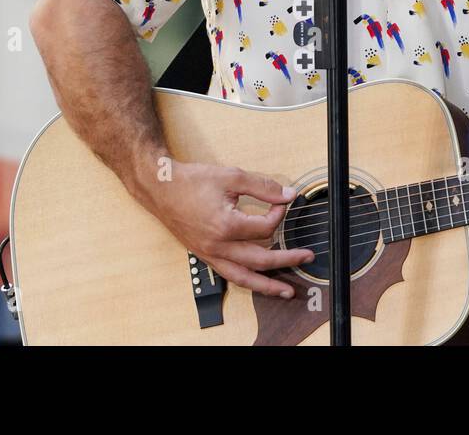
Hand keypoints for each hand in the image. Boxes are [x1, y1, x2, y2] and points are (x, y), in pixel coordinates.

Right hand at [144, 161, 314, 297]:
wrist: (161, 189)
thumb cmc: (192, 181)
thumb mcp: (232, 176)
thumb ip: (263, 186)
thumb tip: (288, 194)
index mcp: (226, 226)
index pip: (266, 228)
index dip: (279, 214)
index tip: (281, 202)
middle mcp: (218, 246)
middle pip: (261, 259)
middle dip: (287, 259)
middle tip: (307, 257)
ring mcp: (210, 254)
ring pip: (244, 277)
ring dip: (267, 286)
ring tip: (286, 292)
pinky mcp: (205, 256)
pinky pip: (229, 275)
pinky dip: (247, 280)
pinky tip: (258, 282)